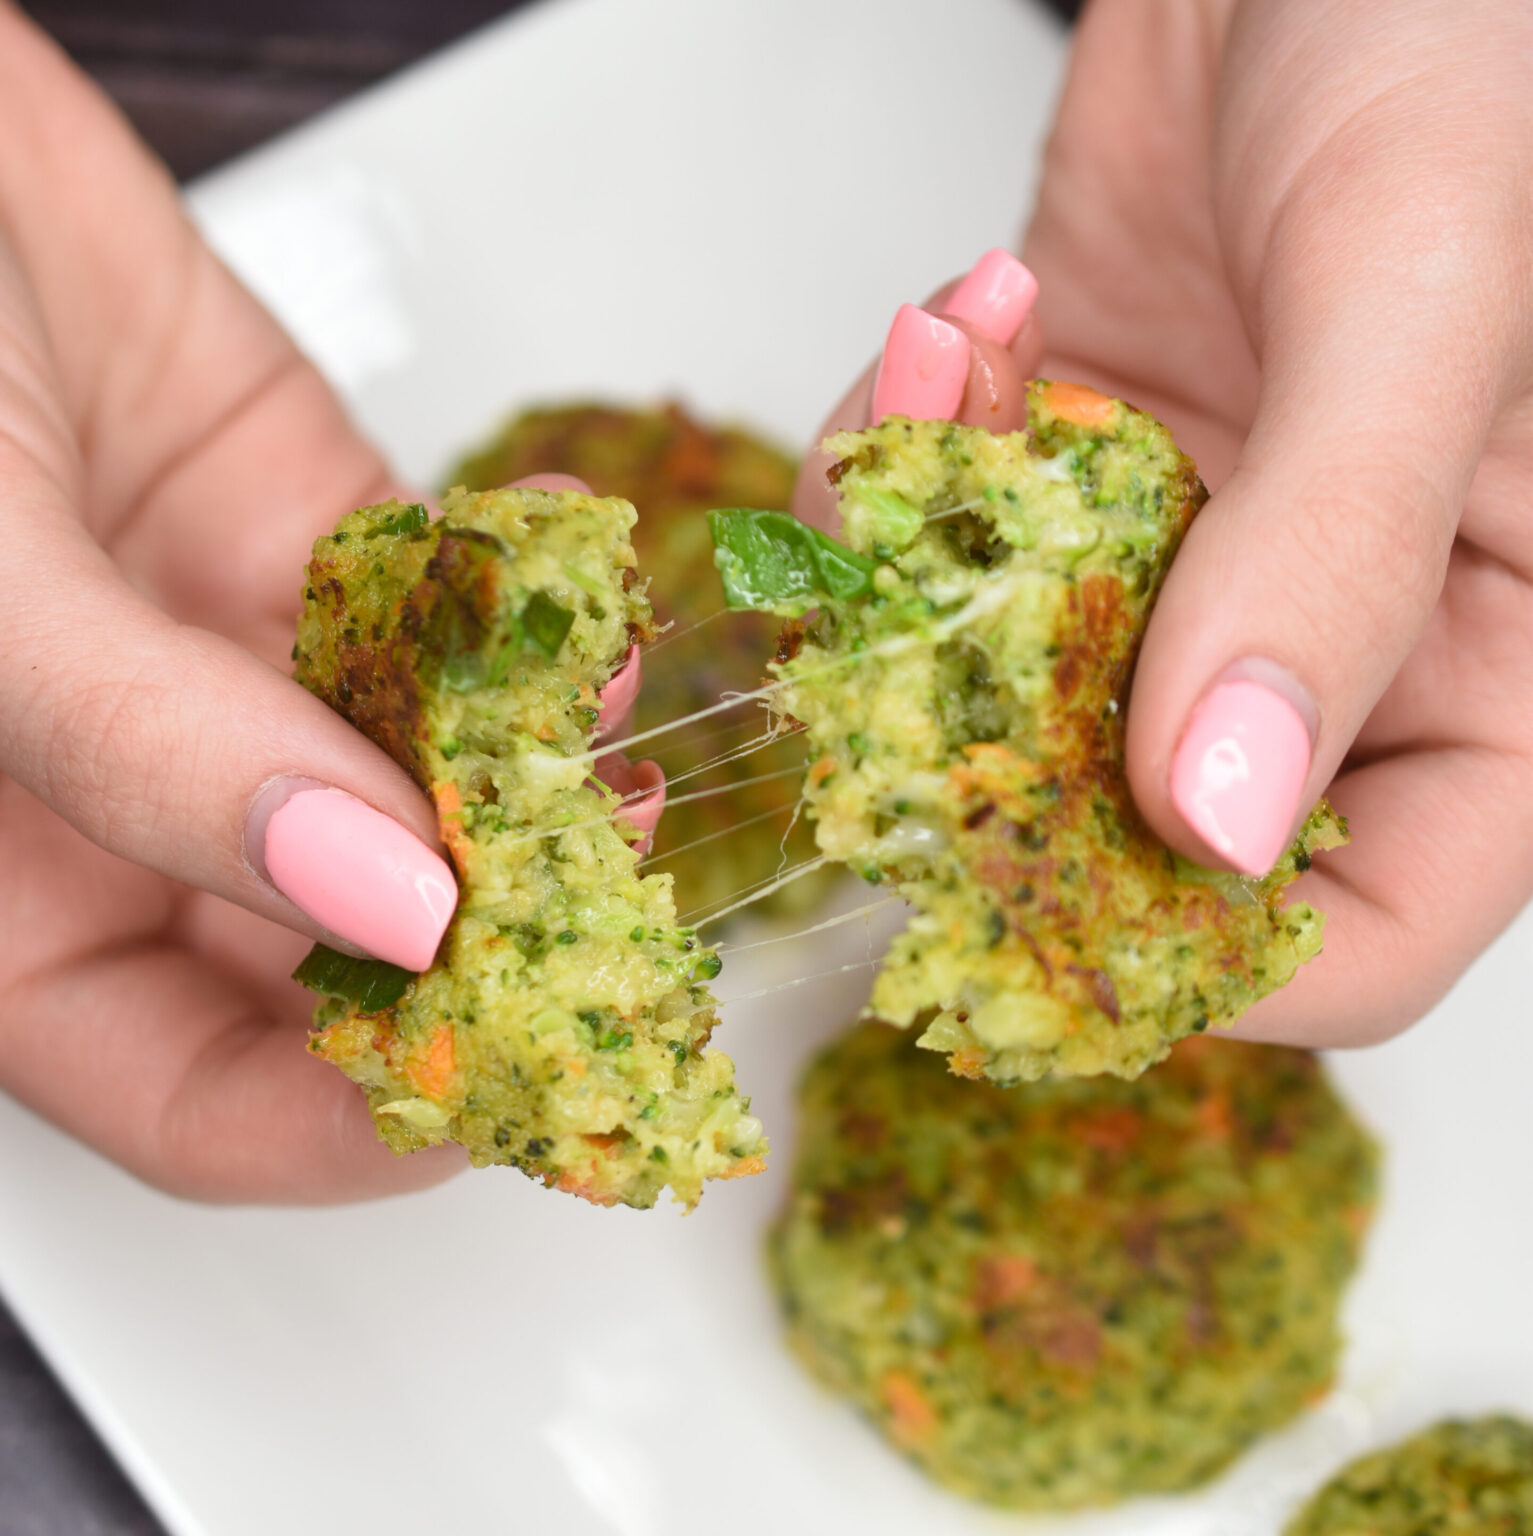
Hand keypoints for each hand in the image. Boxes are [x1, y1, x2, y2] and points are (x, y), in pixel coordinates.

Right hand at [0, 11, 655, 1199]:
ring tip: (616, 770)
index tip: (509, 1089)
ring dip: (531, 797)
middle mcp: (139, 819)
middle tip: (608, 922)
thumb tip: (390, 908)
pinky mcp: (319, 554)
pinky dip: (525, 630)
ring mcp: (241, 686)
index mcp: (15, 900)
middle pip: (342, 971)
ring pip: (423, 802)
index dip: (354, 1126)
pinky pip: (452, 631)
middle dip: (489, 960)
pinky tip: (578, 608)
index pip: (200, 1097)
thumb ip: (163, 758)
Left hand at [796, 0, 1532, 1048]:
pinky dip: (915, 455)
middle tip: (924, 630)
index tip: (1039, 893)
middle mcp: (1344, 652)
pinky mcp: (1090, 482)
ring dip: (935, 556)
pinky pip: (953, 547)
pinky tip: (961, 322)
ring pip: (1012, 684)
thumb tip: (1218, 826)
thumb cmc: (1473, 45)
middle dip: (1004, 740)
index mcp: (1507, 673)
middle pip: (1146, 833)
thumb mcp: (1427, 296)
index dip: (1208, 959)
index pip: (1372, 931)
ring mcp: (1200, 572)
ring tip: (962, 360)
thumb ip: (1326, 564)